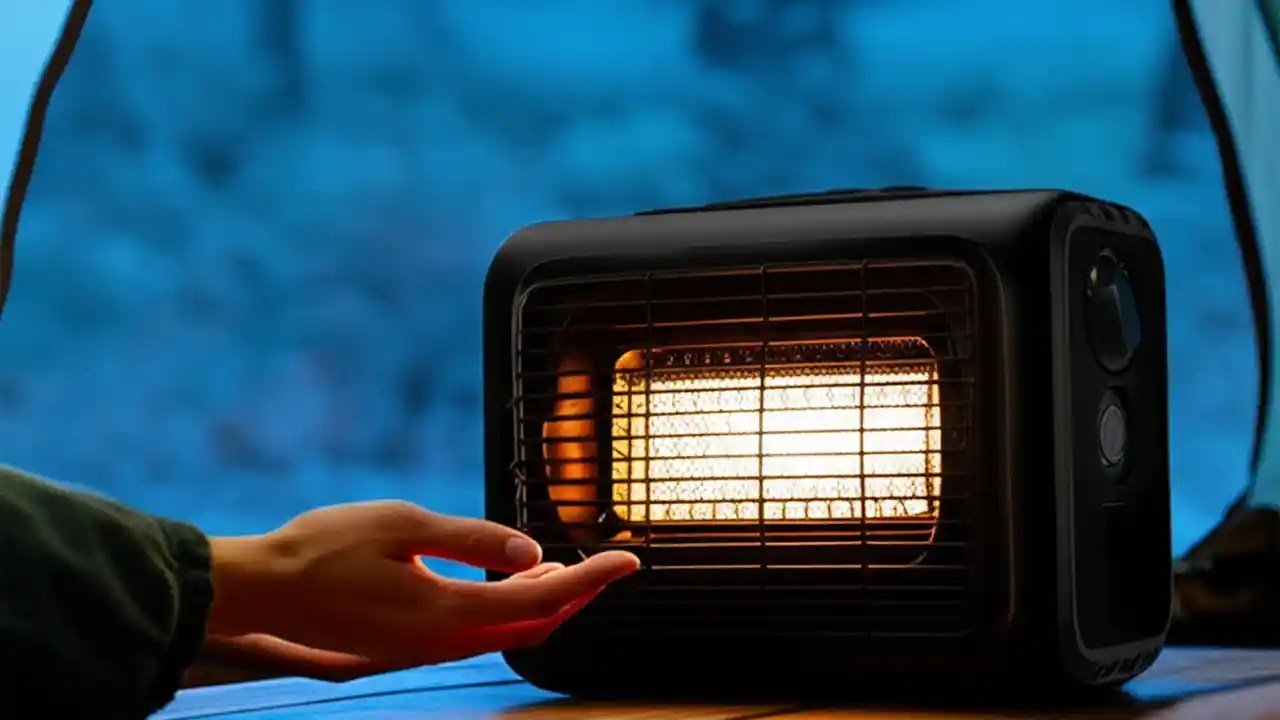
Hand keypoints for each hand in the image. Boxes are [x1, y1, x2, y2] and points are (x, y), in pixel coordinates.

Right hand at [202, 500, 638, 680]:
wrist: (262, 588)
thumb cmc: (323, 549)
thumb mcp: (402, 525)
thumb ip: (471, 540)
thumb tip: (533, 552)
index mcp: (445, 612)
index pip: (540, 598)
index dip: (590, 579)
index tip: (627, 559)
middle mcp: (441, 641)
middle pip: (533, 626)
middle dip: (580, 596)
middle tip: (612, 565)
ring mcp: (424, 648)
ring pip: (508, 635)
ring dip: (548, 606)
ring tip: (576, 571)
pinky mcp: (410, 643)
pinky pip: (479, 635)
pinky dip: (513, 612)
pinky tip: (516, 584)